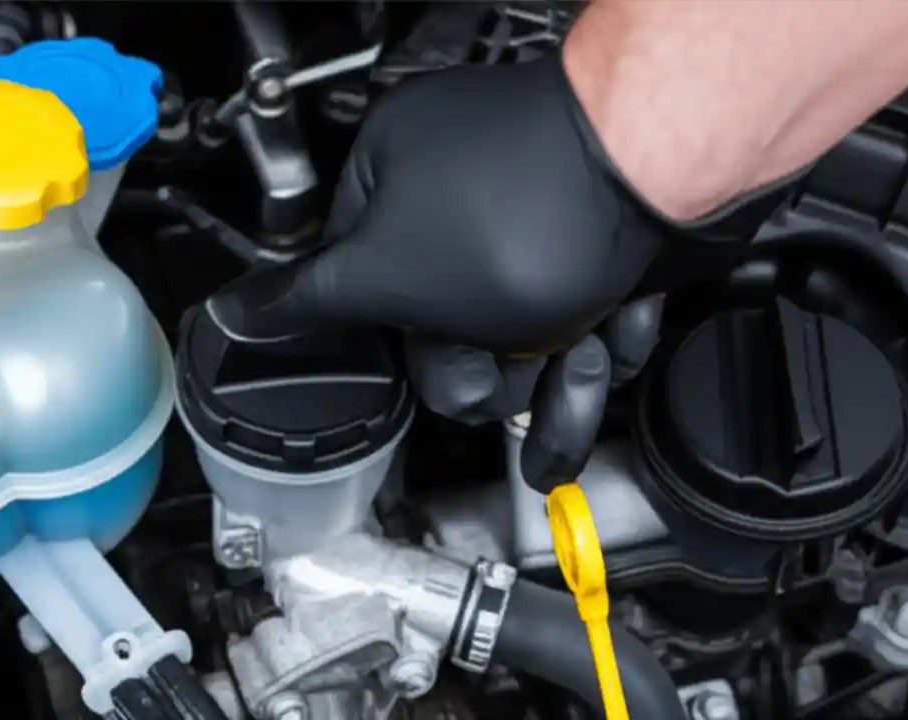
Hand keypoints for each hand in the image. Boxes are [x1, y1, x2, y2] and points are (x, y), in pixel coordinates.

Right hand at [206, 55, 768, 491]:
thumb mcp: (390, 271)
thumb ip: (308, 299)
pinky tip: (623, 317)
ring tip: (589, 343)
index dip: (411, 345)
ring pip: (533, 342)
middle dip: (498, 371)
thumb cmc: (534, 207)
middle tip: (515, 360)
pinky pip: (592, 321)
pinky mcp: (606, 245)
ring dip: (564, 369)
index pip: (372, 297)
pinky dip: (614, 334)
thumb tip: (234, 308)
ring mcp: (540, 222)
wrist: (673, 174)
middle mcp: (466, 200)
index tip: (440, 356)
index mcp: (395, 186)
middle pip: (457, 332)